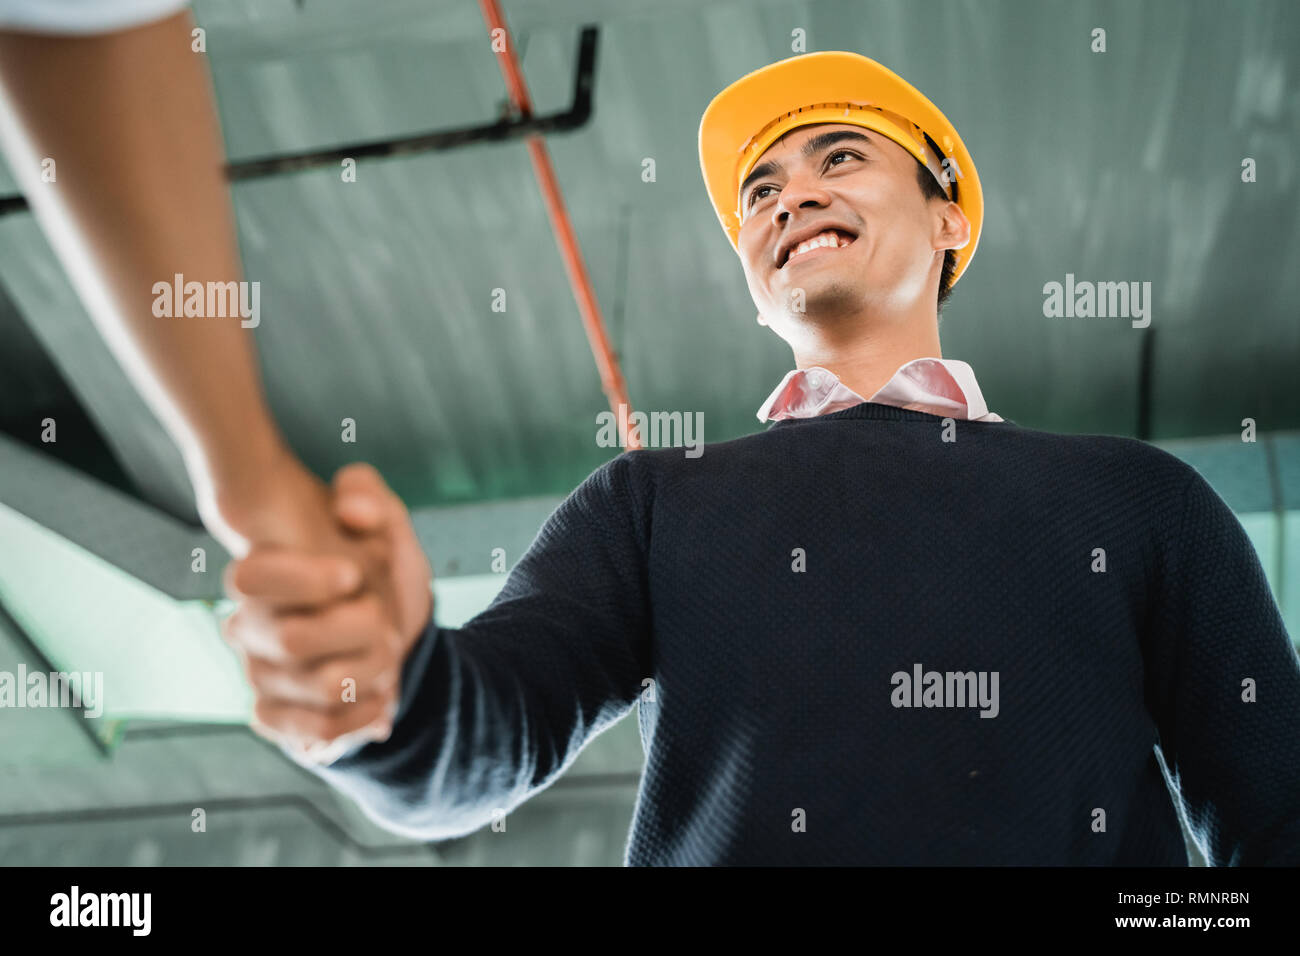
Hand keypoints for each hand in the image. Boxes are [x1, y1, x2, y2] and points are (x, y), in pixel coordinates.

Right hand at [221, 463, 433, 760]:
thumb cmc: (380, 572)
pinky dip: (361, 715)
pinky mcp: (275, 716)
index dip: (304, 579)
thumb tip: (351, 510)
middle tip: (385, 620)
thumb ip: (369, 498)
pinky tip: (378, 697)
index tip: (353, 574)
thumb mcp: (385, 524)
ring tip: (387, 656)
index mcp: (262, 574)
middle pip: (293, 638)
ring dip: (373, 670)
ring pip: (321, 685)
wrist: (400, 634)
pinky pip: (315, 729)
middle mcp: (248, 626)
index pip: (249, 578)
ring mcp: (259, 674)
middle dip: (362, 629)